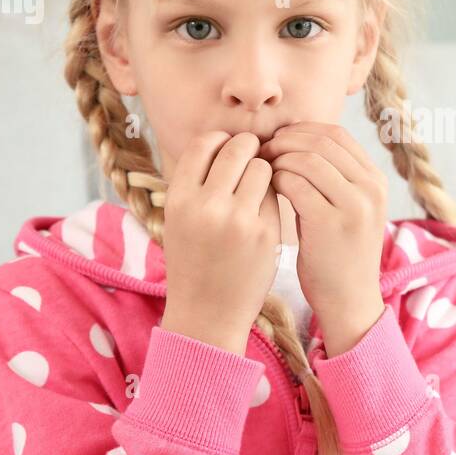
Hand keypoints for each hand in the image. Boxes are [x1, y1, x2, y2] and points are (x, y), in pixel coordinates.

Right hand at [159, 130, 281, 349]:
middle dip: (249, 149)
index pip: (204, 142)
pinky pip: (276, 196)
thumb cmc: (194, 261)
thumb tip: (226, 140)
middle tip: (252, 161)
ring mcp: (238, 219)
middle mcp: (206, 205)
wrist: (206, 314)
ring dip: (264, 171)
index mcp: (178, 198)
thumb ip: (198, 182)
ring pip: (263, 167)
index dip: (220, 140)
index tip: (228, 149)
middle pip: (238, 148)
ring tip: (257, 189)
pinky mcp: (266, 234)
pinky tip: (264, 213)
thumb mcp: (179, 219)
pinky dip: (273, 198)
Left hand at [258, 122, 386, 354]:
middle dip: (286, 142)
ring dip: (278, 160)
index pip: (336, 135)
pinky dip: (276, 181)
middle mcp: (370, 189)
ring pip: (307, 160)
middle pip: (321, 142)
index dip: (303, 131)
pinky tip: (268, 191)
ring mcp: (354, 206)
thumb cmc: (338, 253)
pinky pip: (295, 185)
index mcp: (375, 180)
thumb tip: (292, 141)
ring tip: (264, 172)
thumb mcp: (347, 209)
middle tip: (264, 152)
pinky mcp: (330, 224)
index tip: (279, 140)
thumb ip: (332, 177)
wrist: (349, 300)